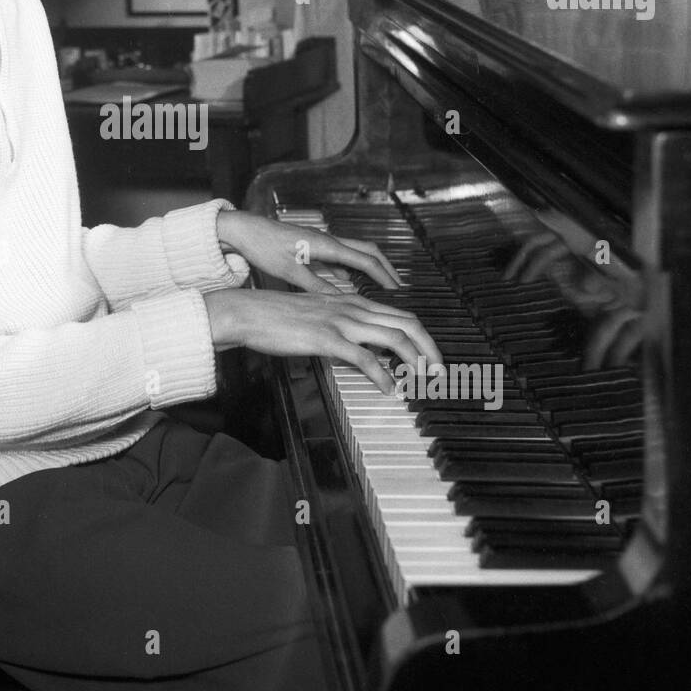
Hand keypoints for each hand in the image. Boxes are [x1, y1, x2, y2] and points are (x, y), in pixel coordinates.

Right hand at [205, 288, 442, 392]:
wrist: (249, 312)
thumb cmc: (279, 317)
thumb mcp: (319, 317)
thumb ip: (343, 330)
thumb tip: (363, 352)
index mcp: (353, 302)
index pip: (402, 316)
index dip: (424, 338)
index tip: (433, 359)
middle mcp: (353, 308)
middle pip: (408, 324)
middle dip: (431, 350)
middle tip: (441, 374)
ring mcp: (341, 321)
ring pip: (394, 338)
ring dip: (416, 362)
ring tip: (424, 382)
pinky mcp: (326, 338)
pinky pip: (364, 357)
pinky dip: (382, 375)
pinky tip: (389, 388)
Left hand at [217, 209, 402, 292]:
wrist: (244, 230)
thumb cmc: (263, 247)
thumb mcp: (290, 272)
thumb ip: (316, 287)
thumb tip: (340, 301)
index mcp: (326, 245)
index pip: (366, 260)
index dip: (384, 276)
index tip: (398, 291)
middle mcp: (327, 240)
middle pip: (368, 252)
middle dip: (386, 269)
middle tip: (399, 288)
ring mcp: (320, 242)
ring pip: (355, 253)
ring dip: (370, 268)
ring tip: (380, 288)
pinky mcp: (312, 246)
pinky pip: (339, 257)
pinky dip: (350, 269)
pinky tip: (348, 282)